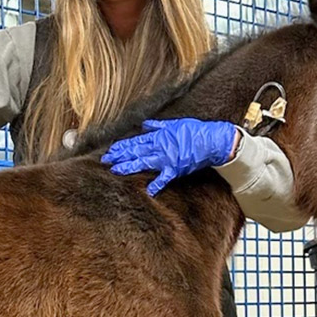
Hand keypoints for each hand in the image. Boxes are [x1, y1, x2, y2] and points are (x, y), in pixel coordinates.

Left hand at [101, 118, 239, 196]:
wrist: (212, 141)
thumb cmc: (195, 130)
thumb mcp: (175, 124)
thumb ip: (158, 125)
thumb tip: (145, 125)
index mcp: (158, 136)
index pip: (135, 142)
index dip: (121, 147)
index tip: (110, 151)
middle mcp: (159, 148)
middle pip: (135, 152)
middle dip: (119, 156)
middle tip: (105, 161)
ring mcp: (166, 159)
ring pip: (143, 163)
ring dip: (129, 167)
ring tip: (116, 171)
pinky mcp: (175, 169)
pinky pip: (164, 178)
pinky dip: (157, 185)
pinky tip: (148, 192)